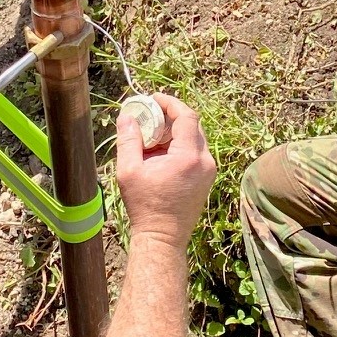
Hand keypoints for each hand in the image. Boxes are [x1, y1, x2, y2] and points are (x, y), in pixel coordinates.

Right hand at [116, 95, 215, 249]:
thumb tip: (127, 116)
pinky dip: (180, 145)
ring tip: (152, 135)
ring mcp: (209, 170)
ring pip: (195, 137)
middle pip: (193, 125)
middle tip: (150, 115)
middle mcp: (205, 161)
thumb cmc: (145, 206)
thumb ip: (128, 139)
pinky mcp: (207, 178)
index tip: (153, 99)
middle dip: (171, 116)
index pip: (187, 116)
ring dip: (175, 131)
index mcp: (189, 157)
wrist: (162, 237)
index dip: (170, 102)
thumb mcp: (129, 170)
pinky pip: (196, 151)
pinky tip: (161, 152)